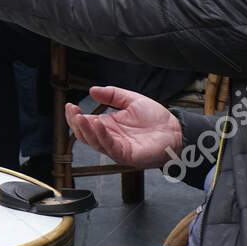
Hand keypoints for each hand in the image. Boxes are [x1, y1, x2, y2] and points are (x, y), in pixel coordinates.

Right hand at [64, 86, 182, 169]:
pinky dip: (101, 136)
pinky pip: (109, 146)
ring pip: (94, 141)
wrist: (176, 130)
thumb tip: (92, 90)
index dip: (75, 116)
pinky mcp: (126, 155)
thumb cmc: (156, 119)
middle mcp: (110, 137)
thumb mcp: (131, 100)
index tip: (70, 105)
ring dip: (85, 130)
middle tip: (72, 111)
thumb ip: (112, 95)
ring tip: (79, 117)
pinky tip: (97, 124)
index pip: (85, 123)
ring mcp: (116, 147)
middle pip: (85, 134)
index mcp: (109, 125)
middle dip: (76, 123)